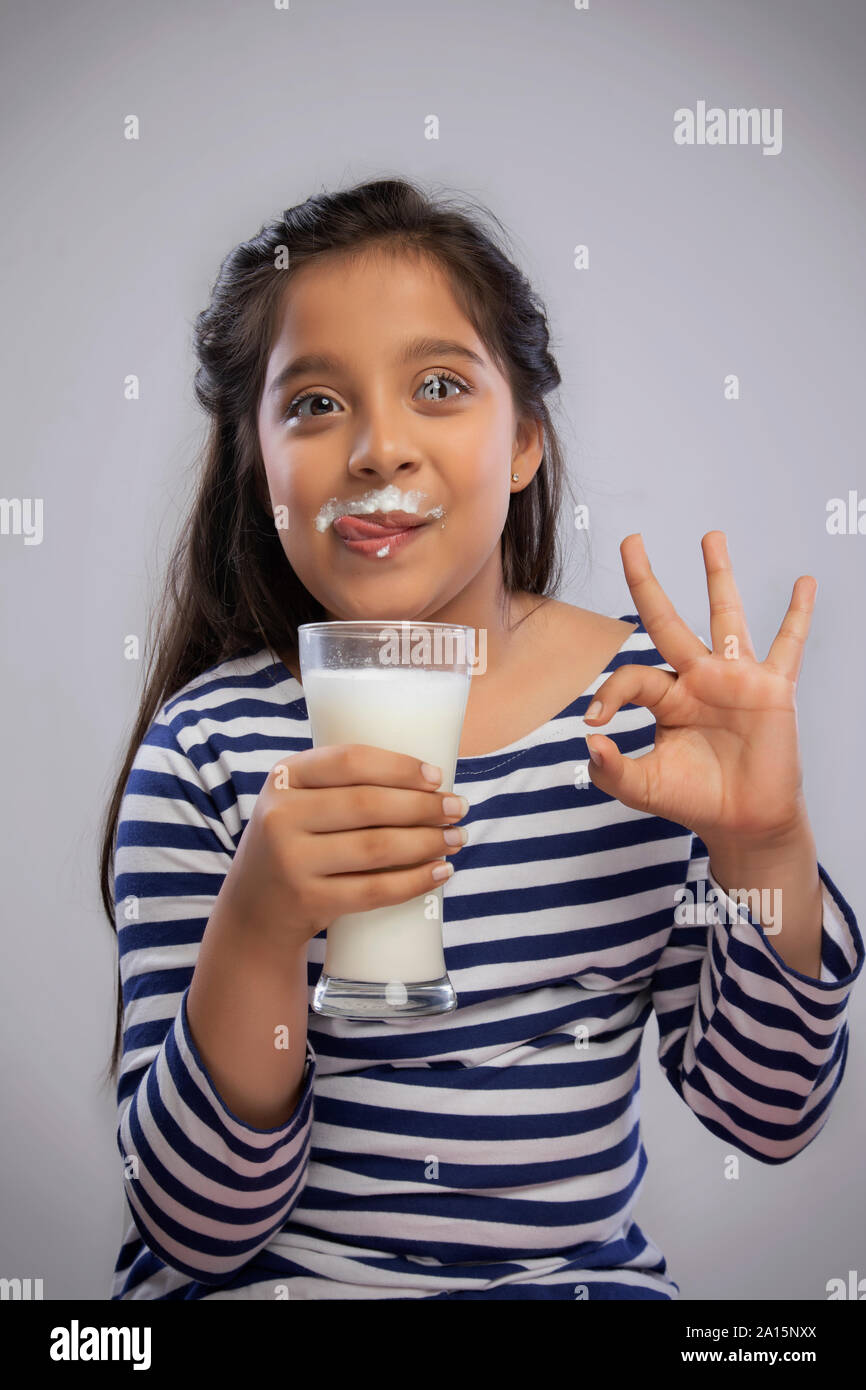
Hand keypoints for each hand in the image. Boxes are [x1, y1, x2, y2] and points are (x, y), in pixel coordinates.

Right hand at [224, 744, 467, 948]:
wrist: (254, 910)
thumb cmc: (294, 843)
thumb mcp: (298, 802)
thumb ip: (341, 785)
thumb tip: (429, 779)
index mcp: (284, 778)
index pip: (350, 761)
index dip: (399, 766)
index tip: (437, 776)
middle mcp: (281, 815)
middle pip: (369, 804)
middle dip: (424, 806)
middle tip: (459, 809)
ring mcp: (292, 861)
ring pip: (377, 847)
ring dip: (427, 841)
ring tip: (455, 838)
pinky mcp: (308, 900)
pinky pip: (374, 890)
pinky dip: (414, 881)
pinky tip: (440, 872)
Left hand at [584, 531, 816, 846]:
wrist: (744, 823)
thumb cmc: (694, 800)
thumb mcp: (643, 787)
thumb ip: (612, 769)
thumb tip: (589, 741)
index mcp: (666, 697)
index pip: (632, 676)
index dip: (609, 693)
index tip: (594, 720)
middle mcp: (697, 679)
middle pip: (666, 620)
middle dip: (645, 580)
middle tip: (630, 540)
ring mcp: (735, 680)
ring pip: (725, 617)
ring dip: (718, 576)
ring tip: (710, 536)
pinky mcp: (771, 690)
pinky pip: (788, 645)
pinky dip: (799, 615)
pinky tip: (805, 583)